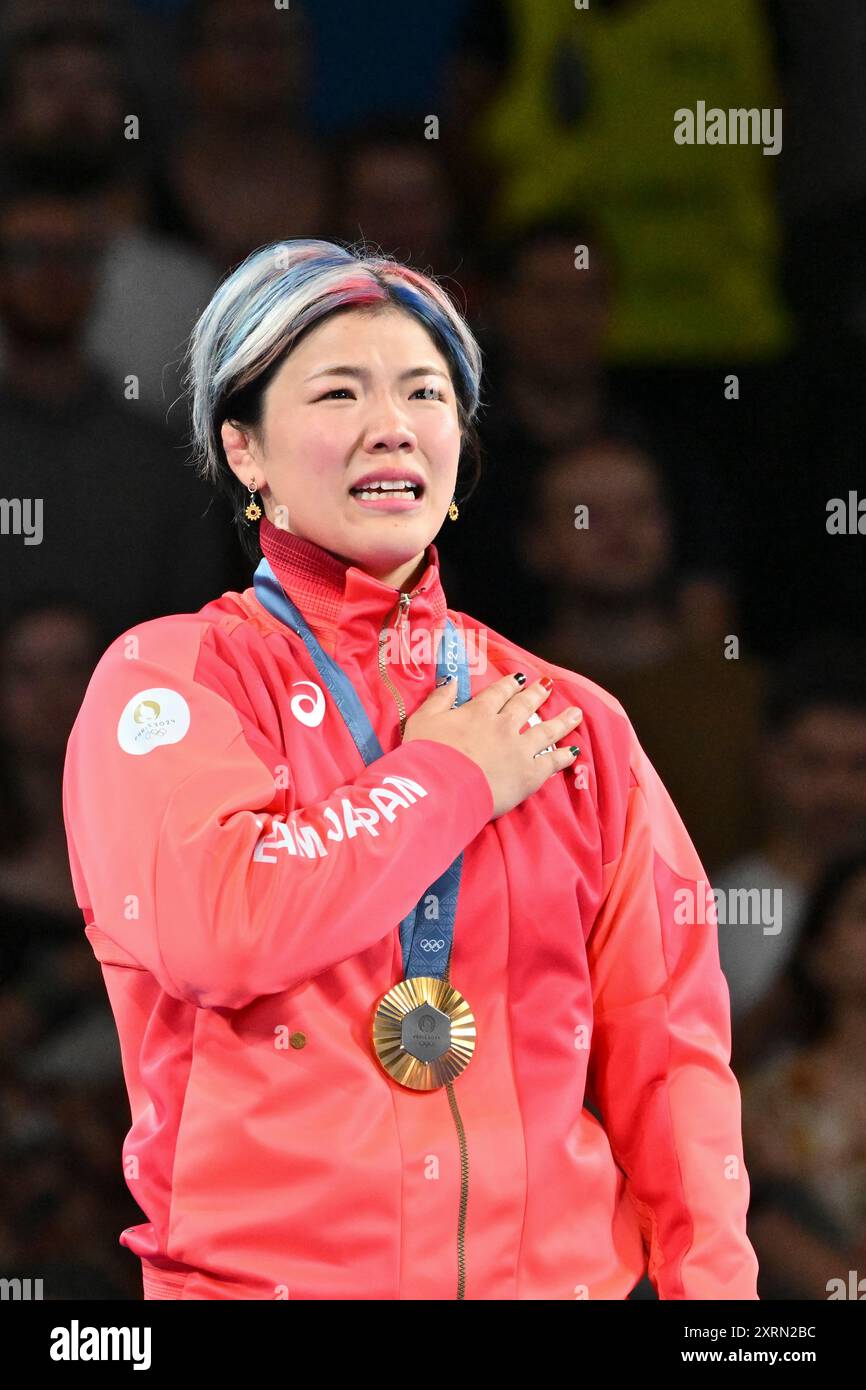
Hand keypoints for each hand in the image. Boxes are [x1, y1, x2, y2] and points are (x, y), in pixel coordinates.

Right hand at [403, 672, 582, 818]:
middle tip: (548, 686)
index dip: (509, 684)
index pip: (498, 693)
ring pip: (546, 731)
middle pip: (525, 706)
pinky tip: (574, 751)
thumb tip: (450, 681)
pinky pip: (552, 761)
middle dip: (537, 694)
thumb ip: (439, 699)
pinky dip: (564, 756)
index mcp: (478, 712)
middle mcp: (503, 726)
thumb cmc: (427, 755)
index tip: (520, 678)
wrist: (442, 787)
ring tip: (575, 713)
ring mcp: (520, 749)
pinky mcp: (530, 773)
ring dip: (562, 721)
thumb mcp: (423, 720)